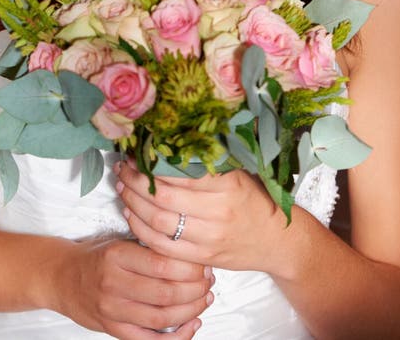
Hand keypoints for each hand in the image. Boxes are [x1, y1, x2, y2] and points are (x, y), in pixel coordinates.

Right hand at [54, 235, 212, 338]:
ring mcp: (112, 310)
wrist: (62, 277)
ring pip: (161, 317)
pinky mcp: (112, 329)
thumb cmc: (96, 257)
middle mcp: (114, 283)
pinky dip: (176, 337)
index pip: (162, 264)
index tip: (204, 264)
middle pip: (166, 293)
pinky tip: (191, 325)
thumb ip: (150, 247)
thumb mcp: (120, 242)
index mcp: (118, 256)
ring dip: (191, 311)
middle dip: (195, 290)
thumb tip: (190, 254)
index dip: (190, 267)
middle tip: (209, 283)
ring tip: (204, 301)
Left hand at [115, 161, 284, 272]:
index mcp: (227, 185)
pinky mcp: (202, 257)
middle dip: (136, 181)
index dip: (153, 163)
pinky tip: (132, 214)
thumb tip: (171, 143)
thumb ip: (208, 163)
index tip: (138, 153)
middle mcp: (218, 211)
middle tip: (123, 168)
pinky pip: (163, 245)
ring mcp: (209, 237)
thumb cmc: (255, 201)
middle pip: (164, 196)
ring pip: (159, 221)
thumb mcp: (238, 175)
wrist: (277, 240)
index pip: (181, 172)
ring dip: (134, 203)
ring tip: (122, 188)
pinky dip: (141, 230)